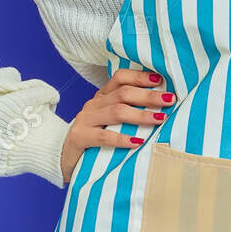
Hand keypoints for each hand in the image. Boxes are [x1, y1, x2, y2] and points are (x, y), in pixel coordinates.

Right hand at [58, 67, 174, 182]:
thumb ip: (127, 111)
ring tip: (160, 119)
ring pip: (116, 111)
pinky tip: (137, 142)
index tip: (161, 80)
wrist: (60, 154)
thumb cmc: (93, 138)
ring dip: (141, 115)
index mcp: (101, 96)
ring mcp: (85, 120)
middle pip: (123, 93)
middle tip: (170, 100)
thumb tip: (161, 109)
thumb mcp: (108, 120)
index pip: (120, 78)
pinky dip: (122, 139)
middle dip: (149, 96)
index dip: (140, 77)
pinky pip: (103, 137)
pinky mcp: (79, 137)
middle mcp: (93, 104)